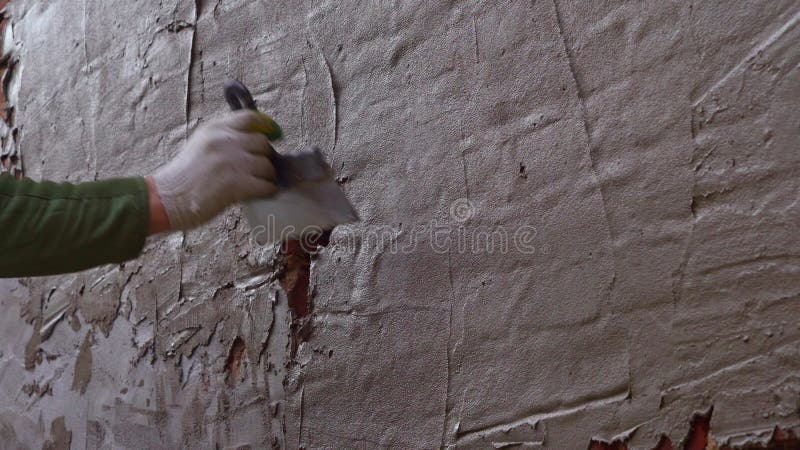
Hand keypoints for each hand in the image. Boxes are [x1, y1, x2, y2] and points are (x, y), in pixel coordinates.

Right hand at [150, 111, 277, 230]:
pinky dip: (267, 191)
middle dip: (265, 156)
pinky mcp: (238, 184)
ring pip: (267, 166)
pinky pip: (267, 185)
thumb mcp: (200, 145)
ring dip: (266, 176)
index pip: (250, 118)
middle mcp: (226, 141)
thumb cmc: (181, 177)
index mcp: (215, 129)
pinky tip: (259, 194)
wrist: (166, 198)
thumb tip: (251, 144)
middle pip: (262, 142)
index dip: (267, 125)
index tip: (275, 133)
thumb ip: (223, 139)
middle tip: (260, 168)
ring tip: (256, 184)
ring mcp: (233, 162)